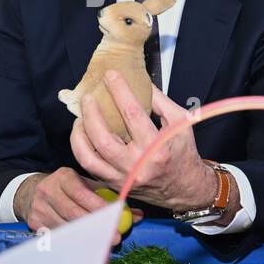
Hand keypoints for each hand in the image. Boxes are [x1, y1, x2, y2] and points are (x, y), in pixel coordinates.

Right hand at [15, 168, 144, 246]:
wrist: (32, 192)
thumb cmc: (69, 188)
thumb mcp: (86, 185)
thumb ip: (111, 197)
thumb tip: (139, 215)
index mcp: (63, 177)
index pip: (82, 194)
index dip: (99, 207)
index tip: (115, 219)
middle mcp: (48, 191)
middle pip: (74, 213)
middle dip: (96, 226)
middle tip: (114, 238)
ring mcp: (39, 208)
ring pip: (66, 227)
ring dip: (87, 237)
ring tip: (104, 242)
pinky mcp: (34, 223)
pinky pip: (58, 235)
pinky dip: (74, 241)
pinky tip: (86, 245)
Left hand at [69, 71, 215, 211]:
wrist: (185, 187)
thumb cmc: (183, 153)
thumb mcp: (181, 124)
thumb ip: (160, 102)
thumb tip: (139, 82)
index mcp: (157, 149)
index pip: (133, 115)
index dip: (120, 91)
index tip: (111, 76)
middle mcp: (138, 166)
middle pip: (104, 139)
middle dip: (91, 114)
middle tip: (87, 98)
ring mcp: (124, 178)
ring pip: (89, 157)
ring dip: (79, 135)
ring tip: (79, 119)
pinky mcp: (116, 185)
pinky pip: (90, 167)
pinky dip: (82, 149)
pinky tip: (83, 135)